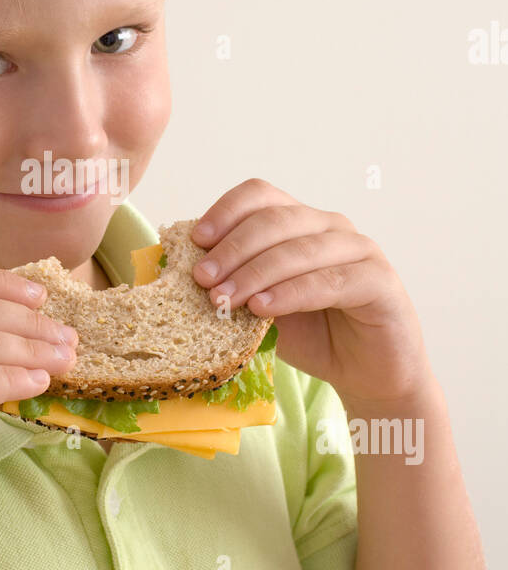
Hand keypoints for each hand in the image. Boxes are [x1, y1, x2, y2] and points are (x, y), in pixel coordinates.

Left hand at [189, 178, 433, 408]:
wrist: (368, 374)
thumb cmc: (315, 336)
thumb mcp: (265, 306)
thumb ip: (238, 283)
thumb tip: (189, 271)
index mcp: (301, 222)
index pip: (260, 195)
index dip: (225, 212)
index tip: (196, 240)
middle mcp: (331, 227)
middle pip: (275, 219)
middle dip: (233, 249)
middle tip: (203, 279)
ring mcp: (360, 250)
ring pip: (299, 249)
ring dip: (255, 273)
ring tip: (223, 299)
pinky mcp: (380, 281)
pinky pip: (329, 281)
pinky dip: (290, 293)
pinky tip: (262, 309)